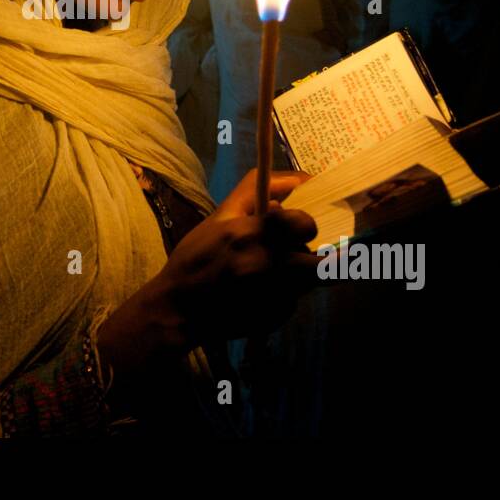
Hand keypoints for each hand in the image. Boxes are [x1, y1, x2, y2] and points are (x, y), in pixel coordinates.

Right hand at [151, 167, 320, 344]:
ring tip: (268, 275)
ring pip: (309, 280)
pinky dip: (283, 296)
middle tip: (294, 255)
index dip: (305, 226)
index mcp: (253, 233)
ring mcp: (275, 295)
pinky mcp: (277, 318)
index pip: (305, 225)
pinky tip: (259, 295)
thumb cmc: (196, 257)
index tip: (298, 229)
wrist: (178, 308)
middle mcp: (269, 264)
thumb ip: (254, 190)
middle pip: (320, 261)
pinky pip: (293, 301)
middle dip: (313, 257)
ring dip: (298, 275)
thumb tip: (294, 181)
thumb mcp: (220, 216)